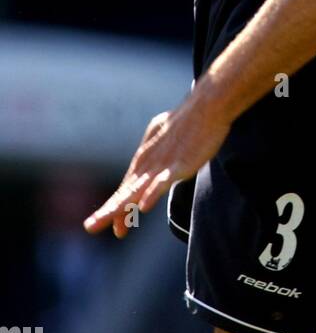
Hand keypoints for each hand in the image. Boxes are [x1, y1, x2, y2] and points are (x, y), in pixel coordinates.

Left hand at [83, 95, 230, 237]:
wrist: (207, 105)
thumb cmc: (186, 119)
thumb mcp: (161, 133)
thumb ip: (154, 151)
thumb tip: (149, 161)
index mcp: (144, 158)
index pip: (127, 187)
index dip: (116, 207)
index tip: (109, 226)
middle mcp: (148, 163)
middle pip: (125, 192)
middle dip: (108, 211)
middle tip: (90, 227)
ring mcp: (162, 164)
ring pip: (138, 190)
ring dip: (121, 207)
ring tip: (109, 221)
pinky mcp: (179, 164)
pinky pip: (163, 181)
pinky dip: (152, 194)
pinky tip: (143, 207)